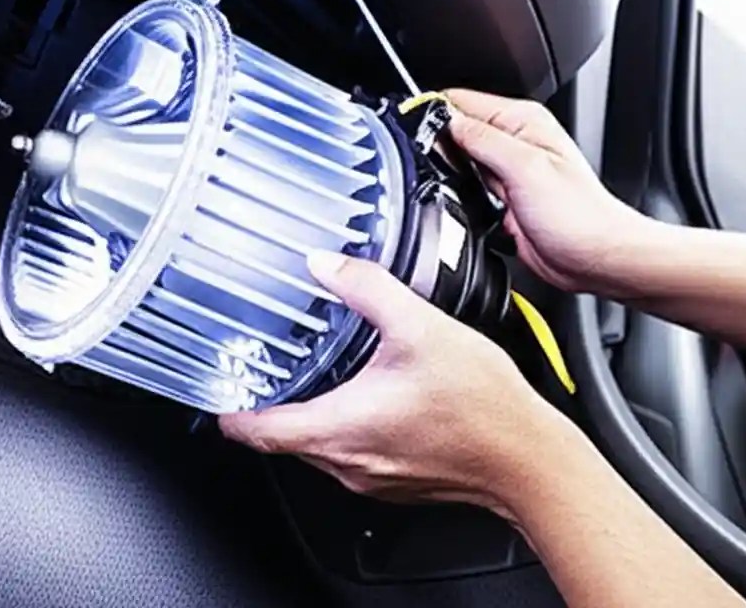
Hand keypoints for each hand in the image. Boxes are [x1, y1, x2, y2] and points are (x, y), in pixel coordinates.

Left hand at [219, 252, 562, 514]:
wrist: (529, 458)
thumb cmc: (483, 407)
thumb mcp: (421, 327)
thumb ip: (367, 288)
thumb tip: (327, 264)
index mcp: (338, 428)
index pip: (253, 431)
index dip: (226, 408)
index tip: (216, 385)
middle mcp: (345, 462)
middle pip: (279, 438)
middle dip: (268, 402)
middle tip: (264, 364)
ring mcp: (369, 478)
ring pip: (315, 447)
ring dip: (308, 412)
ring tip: (314, 372)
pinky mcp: (393, 482)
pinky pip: (349, 454)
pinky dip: (343, 425)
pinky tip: (365, 394)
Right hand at [446, 89, 654, 295]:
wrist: (594, 258)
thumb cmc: (579, 215)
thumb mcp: (525, 168)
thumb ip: (482, 140)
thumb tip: (445, 120)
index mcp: (522, 121)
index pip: (461, 100)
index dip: (435, 113)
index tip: (420, 132)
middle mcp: (514, 141)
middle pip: (456, 130)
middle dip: (439, 146)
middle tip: (441, 168)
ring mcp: (507, 171)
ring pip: (458, 161)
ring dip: (449, 173)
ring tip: (460, 188)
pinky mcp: (502, 199)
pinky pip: (466, 189)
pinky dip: (459, 196)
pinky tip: (466, 205)